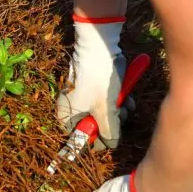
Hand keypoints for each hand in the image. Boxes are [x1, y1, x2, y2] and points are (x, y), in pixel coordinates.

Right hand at [55, 19, 133, 150]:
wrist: (100, 47)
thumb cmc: (99, 80)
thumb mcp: (106, 110)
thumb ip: (109, 132)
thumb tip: (111, 144)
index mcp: (66, 117)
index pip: (81, 139)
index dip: (98, 139)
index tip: (111, 133)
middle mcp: (72, 109)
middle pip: (95, 127)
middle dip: (112, 123)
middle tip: (120, 114)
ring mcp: (84, 99)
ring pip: (105, 115)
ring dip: (119, 112)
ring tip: (125, 103)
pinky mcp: (95, 90)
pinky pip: (107, 103)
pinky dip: (118, 102)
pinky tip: (126, 97)